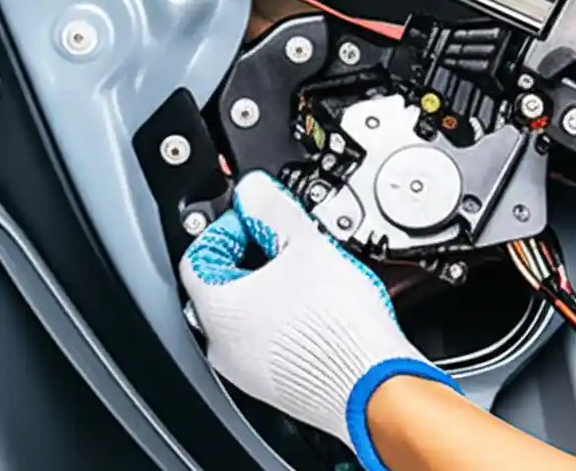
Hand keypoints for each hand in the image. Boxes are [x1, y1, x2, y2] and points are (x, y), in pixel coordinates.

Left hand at [179, 172, 458, 468]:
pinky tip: (324, 308)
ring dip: (276, 287)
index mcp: (217, 310)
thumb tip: (254, 190)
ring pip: (251, 315)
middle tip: (290, 240)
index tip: (260, 215)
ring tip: (313, 273)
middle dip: (257, 255)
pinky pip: (272, 340)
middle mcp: (223, 346)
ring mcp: (250, 370)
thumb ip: (273, 208)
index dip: (230, 225)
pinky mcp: (279, 383)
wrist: (375, 386)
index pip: (199, 254)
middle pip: (225, 284)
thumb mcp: (306, 245)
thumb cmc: (338, 329)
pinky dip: (290, 318)